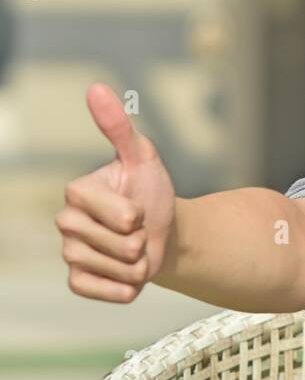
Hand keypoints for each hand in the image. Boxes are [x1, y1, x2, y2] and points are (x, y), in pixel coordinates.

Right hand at [55, 83, 176, 302]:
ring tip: (136, 250)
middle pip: (118, 244)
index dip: (137, 216)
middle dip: (141, 241)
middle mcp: (66, 221)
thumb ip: (118, 126)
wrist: (163, 233)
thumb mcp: (142, 157)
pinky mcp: (77, 281)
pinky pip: (102, 291)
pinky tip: (128, 275)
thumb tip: (95, 88)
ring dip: (138, 265)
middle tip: (138, 231)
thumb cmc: (150, 192)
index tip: (138, 208)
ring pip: (116, 268)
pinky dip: (125, 288)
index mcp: (77, 191)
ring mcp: (69, 253)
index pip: (117, 215)